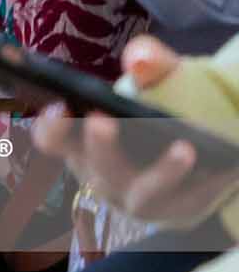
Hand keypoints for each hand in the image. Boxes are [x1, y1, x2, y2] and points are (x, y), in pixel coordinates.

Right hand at [32, 38, 238, 227]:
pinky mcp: (176, 212)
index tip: (59, 104)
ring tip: (184, 149)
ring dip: (162, 173)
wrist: (194, 160)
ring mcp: (138, 199)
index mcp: (81, 144)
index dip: (50, 126)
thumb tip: (139, 59)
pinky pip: (189, 202)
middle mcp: (102, 176)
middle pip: (96, 167)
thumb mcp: (156, 80)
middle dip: (100, 145)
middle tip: (103, 120)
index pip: (51, 139)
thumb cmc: (158, 116)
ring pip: (142, 194)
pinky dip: (207, 183)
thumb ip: (148, 60)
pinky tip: (225, 165)